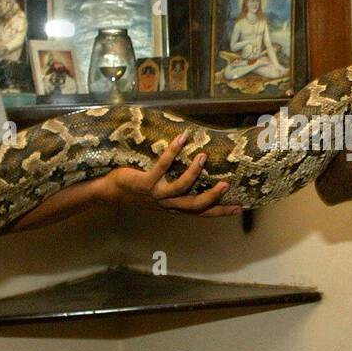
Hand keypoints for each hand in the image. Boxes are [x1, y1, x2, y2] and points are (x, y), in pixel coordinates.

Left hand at [91, 131, 242, 217]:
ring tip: (202, 157)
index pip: (201, 212)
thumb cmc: (138, 190)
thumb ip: (178, 187)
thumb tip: (199, 171)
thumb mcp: (161, 193)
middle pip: (194, 206)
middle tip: (226, 185)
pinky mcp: (145, 182)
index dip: (220, 211)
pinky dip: (173, 151)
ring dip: (193, 173)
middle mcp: (167, 204)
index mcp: (174, 207)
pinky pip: (162, 166)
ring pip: (180, 188)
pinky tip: (181, 138)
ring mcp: (156, 194)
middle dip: (211, 197)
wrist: (111, 192)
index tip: (239, 207)